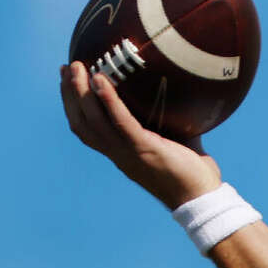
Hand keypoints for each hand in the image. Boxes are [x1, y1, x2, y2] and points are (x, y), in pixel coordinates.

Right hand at [58, 62, 220, 208]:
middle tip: (65, 68)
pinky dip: (109, 101)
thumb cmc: (193, 173)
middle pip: (82, 123)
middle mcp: (118, 154)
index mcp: (120, 154)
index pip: (87, 130)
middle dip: (70, 94)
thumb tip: (175, 94)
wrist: (202, 199)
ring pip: (94, 121)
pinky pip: (121, 122)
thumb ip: (168, 121)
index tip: (67, 81)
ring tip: (77, 67)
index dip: (73, 106)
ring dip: (82, 92)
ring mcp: (129, 153)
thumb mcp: (173, 142)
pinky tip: (101, 80)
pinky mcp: (145, 150)